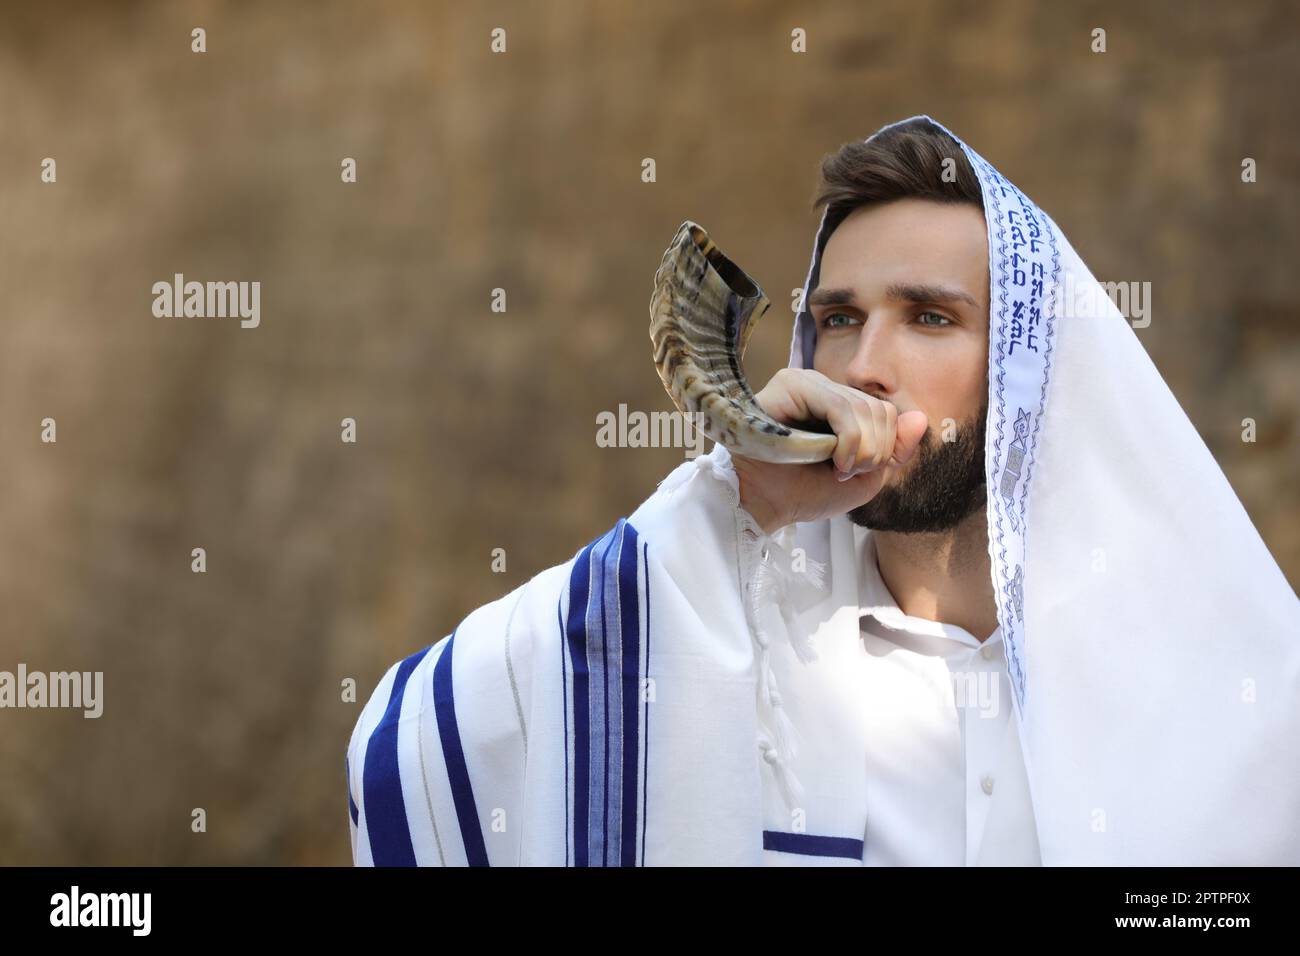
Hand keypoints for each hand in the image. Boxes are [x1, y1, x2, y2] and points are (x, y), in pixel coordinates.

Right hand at [731, 368, 928, 533]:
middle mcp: (824, 389)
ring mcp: (807, 383)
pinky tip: (830, 458)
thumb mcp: (865, 478)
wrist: (763, 504)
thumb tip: (920, 417)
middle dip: (875, 450)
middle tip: (846, 473)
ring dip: (862, 449)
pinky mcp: (791, 384)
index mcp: (839, 406)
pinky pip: (841, 406)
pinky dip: (848, 439)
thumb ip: (894, 450)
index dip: (885, 447)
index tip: (856, 472)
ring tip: (837, 469)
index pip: (886, 412)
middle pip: (880, 408)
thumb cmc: (805, 492)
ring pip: (864, 408)